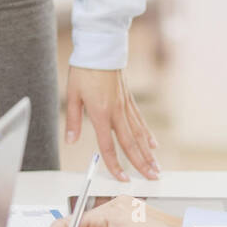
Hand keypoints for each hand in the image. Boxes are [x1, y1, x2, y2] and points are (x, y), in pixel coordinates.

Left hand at [65, 66, 158, 180]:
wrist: (100, 48)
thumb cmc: (84, 69)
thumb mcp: (72, 95)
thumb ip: (72, 120)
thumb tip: (70, 140)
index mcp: (100, 113)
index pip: (108, 146)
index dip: (115, 165)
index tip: (123, 178)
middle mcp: (116, 111)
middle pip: (130, 143)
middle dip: (142, 163)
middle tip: (152, 178)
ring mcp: (125, 105)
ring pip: (139, 134)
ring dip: (148, 152)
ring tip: (157, 167)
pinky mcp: (129, 99)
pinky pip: (140, 120)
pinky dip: (147, 134)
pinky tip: (153, 144)